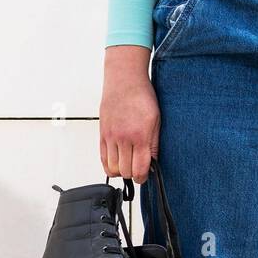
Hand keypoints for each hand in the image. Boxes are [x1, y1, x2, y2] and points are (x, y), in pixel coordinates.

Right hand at [100, 45, 158, 183]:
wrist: (124, 80)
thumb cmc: (141, 96)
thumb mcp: (156, 120)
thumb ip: (154, 144)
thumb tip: (152, 163)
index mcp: (139, 135)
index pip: (139, 168)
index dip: (143, 177)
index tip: (145, 175)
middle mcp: (123, 138)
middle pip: (125, 171)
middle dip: (132, 175)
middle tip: (137, 169)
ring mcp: (110, 137)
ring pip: (112, 168)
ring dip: (120, 170)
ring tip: (127, 164)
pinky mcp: (102, 134)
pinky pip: (102, 158)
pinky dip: (109, 165)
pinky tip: (116, 161)